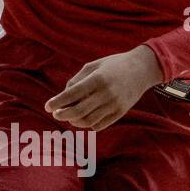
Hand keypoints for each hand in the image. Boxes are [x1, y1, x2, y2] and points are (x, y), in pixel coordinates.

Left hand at [44, 46, 162, 130]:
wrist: (142, 70)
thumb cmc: (113, 65)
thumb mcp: (93, 65)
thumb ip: (77, 79)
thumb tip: (63, 96)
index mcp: (98, 79)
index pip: (72, 94)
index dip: (58, 102)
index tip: (47, 106)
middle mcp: (106, 93)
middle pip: (78, 110)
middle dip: (63, 114)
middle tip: (56, 114)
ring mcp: (114, 104)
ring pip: (88, 121)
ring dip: (74, 121)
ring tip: (69, 117)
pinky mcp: (120, 112)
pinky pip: (100, 125)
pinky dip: (88, 124)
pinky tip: (84, 119)